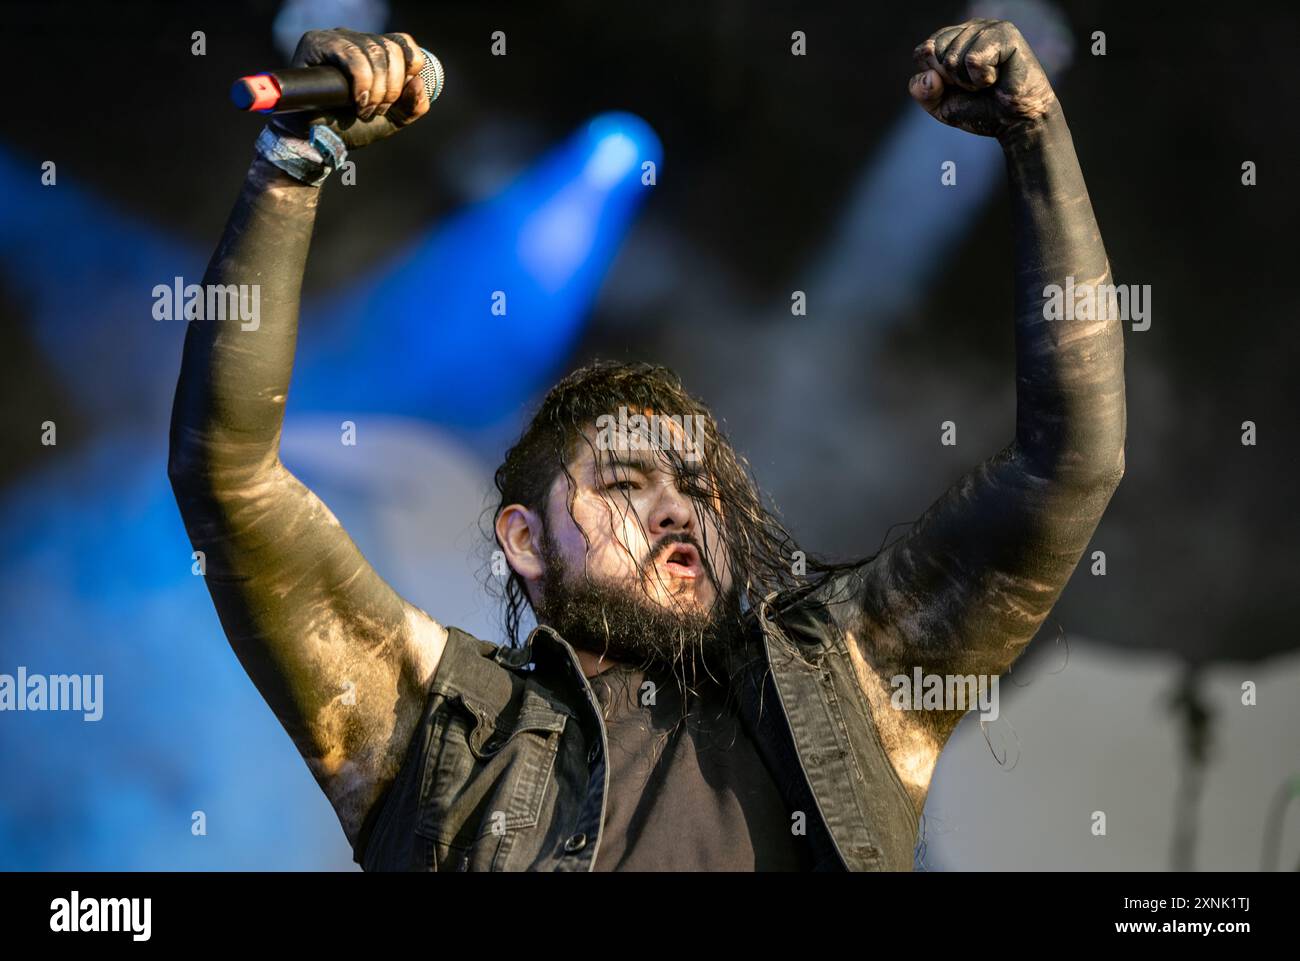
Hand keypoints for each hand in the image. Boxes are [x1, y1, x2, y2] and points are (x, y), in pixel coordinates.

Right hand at [270, 28, 432, 149]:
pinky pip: (353, 54)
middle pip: (392, 49)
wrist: (315, 142)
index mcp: (376, 52)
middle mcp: (357, 40)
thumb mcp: (391, 120)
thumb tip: (419, 81)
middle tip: (377, 110)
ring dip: (376, 89)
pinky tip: (356, 100)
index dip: (410, 68)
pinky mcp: (317, 43)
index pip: (403, 44)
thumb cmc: (349, 128)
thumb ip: (413, 105)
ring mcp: (337, 40)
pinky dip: (362, 81)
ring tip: (363, 110)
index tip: (397, 97)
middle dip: (391, 87)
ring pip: (374, 51)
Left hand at [907, 19, 1054, 140]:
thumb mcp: (940, 104)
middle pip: (934, 52)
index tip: (957, 86)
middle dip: (950, 79)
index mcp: (953, 38)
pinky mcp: (1005, 33)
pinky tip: (998, 77)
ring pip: (952, 58)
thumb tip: (930, 75)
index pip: (922, 52)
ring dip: (968, 81)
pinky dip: (982, 78)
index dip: (935, 77)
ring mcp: (988, 27)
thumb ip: (921, 90)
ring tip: (988, 82)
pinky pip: (972, 59)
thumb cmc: (981, 109)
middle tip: (975, 85)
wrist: (1015, 123)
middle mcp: (970, 27)